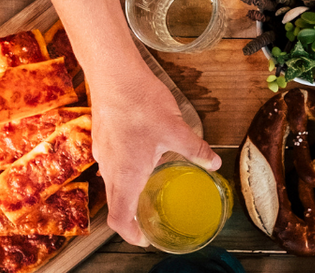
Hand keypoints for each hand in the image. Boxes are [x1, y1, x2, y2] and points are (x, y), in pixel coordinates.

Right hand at [88, 69, 220, 246]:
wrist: (114, 75)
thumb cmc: (141, 104)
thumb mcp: (177, 130)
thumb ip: (195, 150)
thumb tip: (213, 162)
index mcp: (127, 175)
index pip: (120, 219)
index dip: (131, 235)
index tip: (144, 239)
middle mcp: (110, 169)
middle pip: (116, 204)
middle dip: (131, 217)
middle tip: (148, 220)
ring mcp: (102, 153)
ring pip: (112, 183)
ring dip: (127, 192)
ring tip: (147, 188)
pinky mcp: (101, 138)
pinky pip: (110, 164)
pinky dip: (123, 172)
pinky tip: (140, 157)